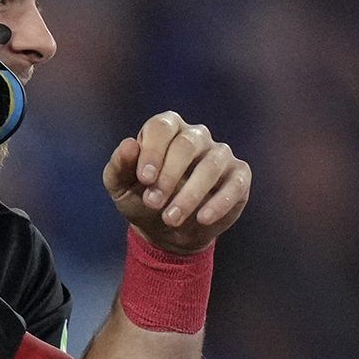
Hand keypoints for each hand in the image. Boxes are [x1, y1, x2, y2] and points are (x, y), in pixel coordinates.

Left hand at [103, 112, 250, 253]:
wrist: (164, 231)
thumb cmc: (141, 200)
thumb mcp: (121, 187)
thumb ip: (119, 166)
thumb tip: (129, 144)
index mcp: (165, 130)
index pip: (161, 127)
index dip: (152, 151)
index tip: (144, 179)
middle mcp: (195, 136)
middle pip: (187, 144)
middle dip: (169, 175)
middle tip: (153, 203)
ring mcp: (219, 154)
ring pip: (211, 165)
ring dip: (190, 194)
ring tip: (171, 218)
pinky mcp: (239, 176)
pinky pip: (236, 183)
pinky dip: (219, 202)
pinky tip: (202, 218)